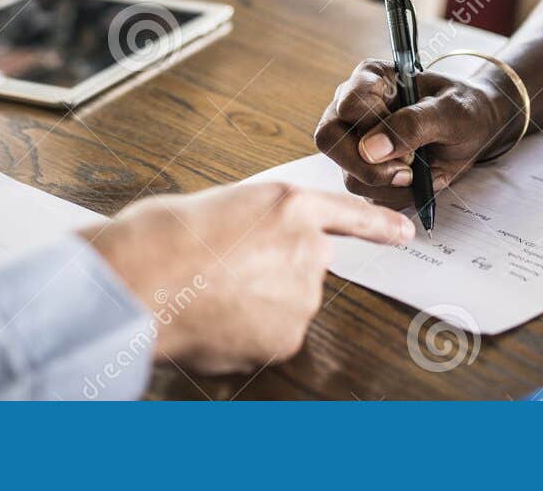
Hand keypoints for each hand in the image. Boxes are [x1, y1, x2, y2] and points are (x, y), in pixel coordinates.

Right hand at [83, 181, 413, 373]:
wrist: (138, 282)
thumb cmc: (159, 237)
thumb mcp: (217, 207)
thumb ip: (255, 227)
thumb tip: (253, 256)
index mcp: (289, 204)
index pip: (349, 214)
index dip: (379, 224)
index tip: (405, 233)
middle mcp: (308, 249)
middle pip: (305, 265)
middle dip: (273, 271)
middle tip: (220, 271)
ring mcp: (302, 296)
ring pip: (286, 304)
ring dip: (257, 305)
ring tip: (207, 295)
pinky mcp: (286, 338)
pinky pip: (271, 337)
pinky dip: (246, 336)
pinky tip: (211, 322)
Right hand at [313, 58, 519, 205]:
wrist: (475, 129)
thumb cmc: (464, 109)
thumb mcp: (451, 111)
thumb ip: (413, 124)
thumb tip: (371, 149)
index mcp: (371, 79)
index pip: (349, 105)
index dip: (375, 128)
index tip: (409, 142)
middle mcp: (353, 109)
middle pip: (330, 141)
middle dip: (369, 167)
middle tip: (407, 171)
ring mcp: (355, 142)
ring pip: (349, 176)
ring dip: (390, 185)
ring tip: (421, 172)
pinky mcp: (363, 171)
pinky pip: (367, 196)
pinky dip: (396, 197)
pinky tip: (418, 182)